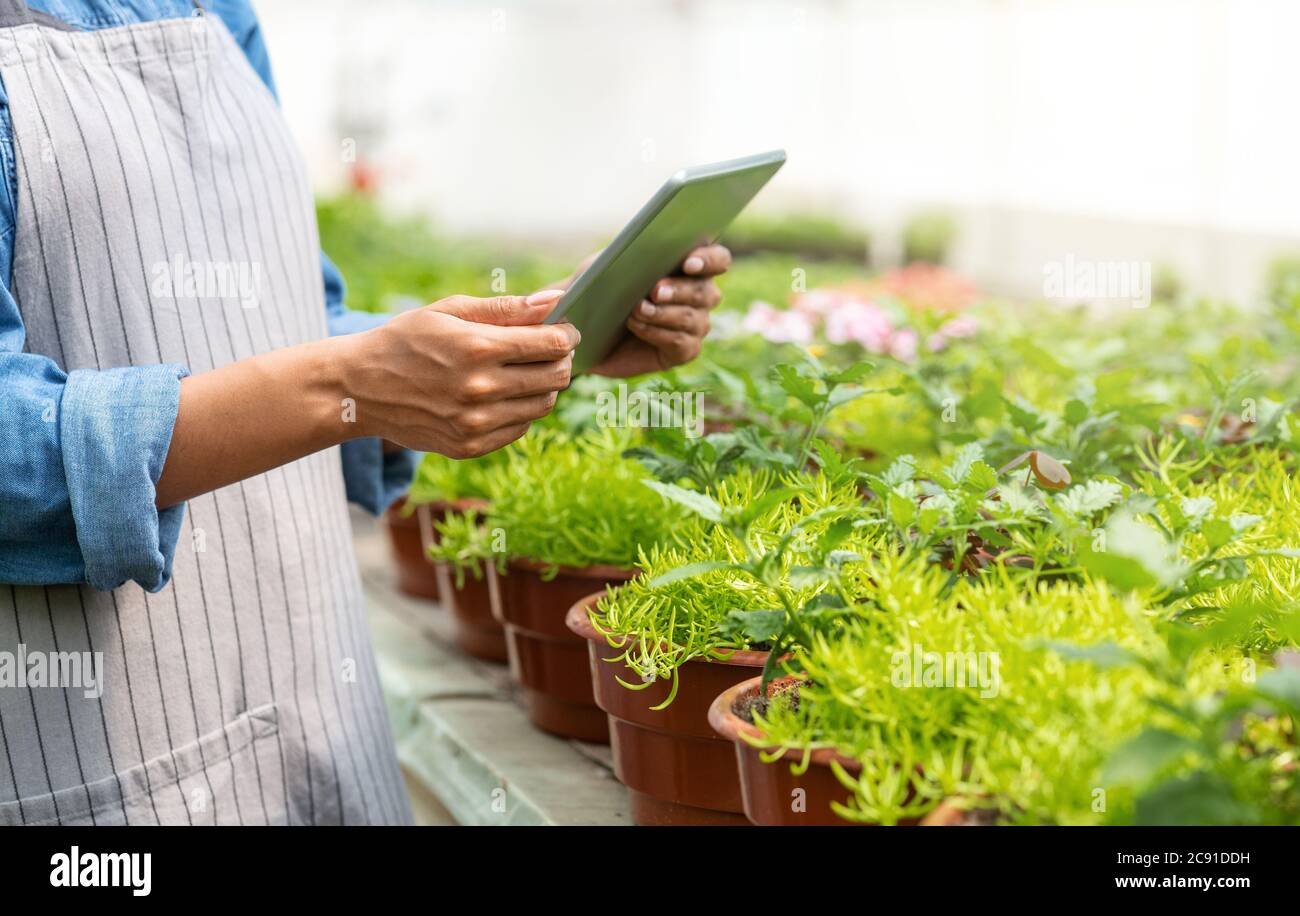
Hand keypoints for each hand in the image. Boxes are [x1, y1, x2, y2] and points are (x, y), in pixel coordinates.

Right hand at [348, 290, 576, 457]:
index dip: (567, 335)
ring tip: (526, 371)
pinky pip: (520, 428)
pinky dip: (521, 410)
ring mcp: (475, 424)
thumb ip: (504, 308)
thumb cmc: (406, 340)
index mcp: (477, 349)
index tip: (565, 331)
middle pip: (555, 377)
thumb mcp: (448, 311)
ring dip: (544, 386)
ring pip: (542, 405)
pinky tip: (503, 394)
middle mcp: (480, 390)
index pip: (551, 345)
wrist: (359, 389)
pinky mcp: (470, 446)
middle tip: (551, 351)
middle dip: (562, 360)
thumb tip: (552, 302)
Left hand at [586, 244, 730, 377]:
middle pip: (706, 291)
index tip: (688, 263)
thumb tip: (640, 250)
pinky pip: (682, 343)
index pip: (718, 259)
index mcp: (691, 267)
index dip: (710, 260)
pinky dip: (657, 333)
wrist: (588, 331)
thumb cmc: (599, 289)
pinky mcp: (684, 351)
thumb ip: (623, 255)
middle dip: (680, 290)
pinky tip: (636, 326)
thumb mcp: (604, 266)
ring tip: (637, 310)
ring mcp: (696, 325)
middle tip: (654, 291)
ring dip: (663, 313)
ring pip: (693, 319)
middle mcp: (701, 296)